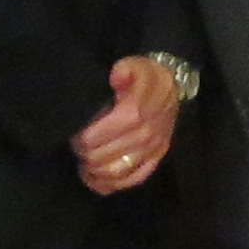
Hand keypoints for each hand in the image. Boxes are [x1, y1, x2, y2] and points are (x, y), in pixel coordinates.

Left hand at [75, 55, 183, 195]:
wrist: (172, 86)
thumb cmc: (146, 77)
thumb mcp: (134, 64)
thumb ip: (124, 70)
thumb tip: (117, 76)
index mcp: (138, 110)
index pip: (107, 133)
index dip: (89, 139)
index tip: (76, 135)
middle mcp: (148, 133)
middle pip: (110, 155)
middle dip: (87, 155)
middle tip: (77, 147)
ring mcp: (154, 147)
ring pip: (120, 170)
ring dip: (97, 171)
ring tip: (85, 163)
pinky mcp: (157, 157)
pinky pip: (135, 178)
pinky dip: (113, 183)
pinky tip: (97, 179)